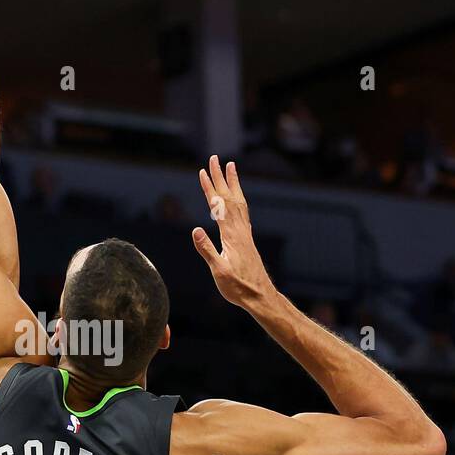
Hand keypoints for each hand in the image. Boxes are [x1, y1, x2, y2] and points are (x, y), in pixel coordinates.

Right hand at [192, 156, 274, 310]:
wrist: (260, 296)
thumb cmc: (238, 287)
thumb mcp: (218, 271)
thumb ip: (207, 250)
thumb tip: (195, 230)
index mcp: (231, 235)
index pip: (218, 205)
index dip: (210, 187)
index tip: (203, 171)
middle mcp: (240, 229)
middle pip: (229, 197)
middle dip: (221, 177)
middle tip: (215, 158)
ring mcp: (245, 233)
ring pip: (238, 201)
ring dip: (232, 183)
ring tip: (230, 167)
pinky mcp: (246, 239)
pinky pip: (242, 211)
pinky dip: (237, 198)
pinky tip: (236, 198)